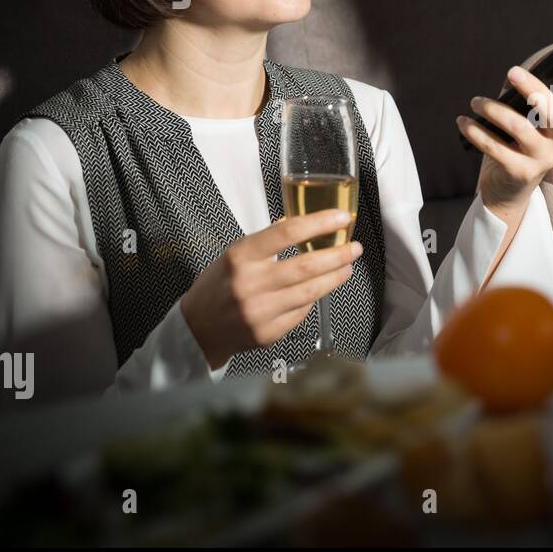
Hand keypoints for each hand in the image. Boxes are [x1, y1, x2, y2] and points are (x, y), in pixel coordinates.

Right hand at [180, 208, 363, 369]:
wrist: (198, 328)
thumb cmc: (219, 285)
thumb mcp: (235, 254)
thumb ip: (267, 241)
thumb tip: (299, 223)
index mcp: (241, 257)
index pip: (287, 233)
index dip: (319, 223)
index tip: (342, 217)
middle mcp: (250, 284)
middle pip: (306, 266)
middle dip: (338, 255)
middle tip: (354, 247)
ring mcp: (260, 311)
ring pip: (311, 292)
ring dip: (335, 277)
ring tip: (347, 266)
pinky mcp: (268, 333)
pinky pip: (302, 312)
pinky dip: (314, 299)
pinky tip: (320, 289)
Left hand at [457, 64, 552, 222]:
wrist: (509, 191)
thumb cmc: (516, 145)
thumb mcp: (527, 123)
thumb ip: (525, 101)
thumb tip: (511, 78)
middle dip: (534, 89)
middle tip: (513, 72)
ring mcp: (542, 159)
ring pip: (519, 127)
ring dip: (493, 109)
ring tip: (476, 102)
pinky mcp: (520, 172)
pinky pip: (495, 147)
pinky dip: (476, 131)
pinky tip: (464, 122)